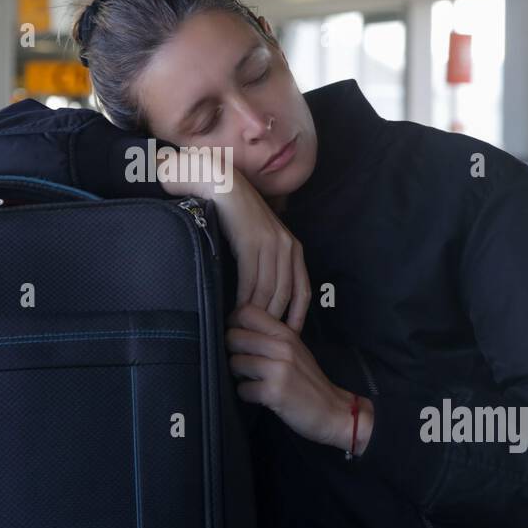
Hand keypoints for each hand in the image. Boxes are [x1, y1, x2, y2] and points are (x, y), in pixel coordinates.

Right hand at [206, 167, 310, 333]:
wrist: (224, 189)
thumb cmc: (240, 217)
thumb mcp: (262, 240)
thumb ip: (268, 264)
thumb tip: (264, 296)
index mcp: (294, 249)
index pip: (303, 292)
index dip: (297, 317)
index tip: (287, 336)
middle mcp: (287, 248)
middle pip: (284, 296)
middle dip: (272, 321)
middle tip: (259, 339)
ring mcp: (271, 245)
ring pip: (267, 291)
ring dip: (255, 314)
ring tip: (244, 330)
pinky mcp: (251, 243)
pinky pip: (250, 280)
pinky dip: (244, 300)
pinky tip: (235, 312)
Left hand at [225, 302, 370, 451]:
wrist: (332, 410)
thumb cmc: (309, 380)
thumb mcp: (295, 349)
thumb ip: (271, 335)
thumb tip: (237, 327)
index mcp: (286, 334)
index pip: (247, 312)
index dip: (233, 322)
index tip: (235, 334)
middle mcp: (282, 348)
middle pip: (234, 337)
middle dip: (232, 352)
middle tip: (243, 362)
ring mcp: (278, 370)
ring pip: (235, 363)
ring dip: (239, 375)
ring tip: (253, 380)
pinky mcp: (274, 392)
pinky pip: (242, 389)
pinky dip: (247, 395)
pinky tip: (260, 395)